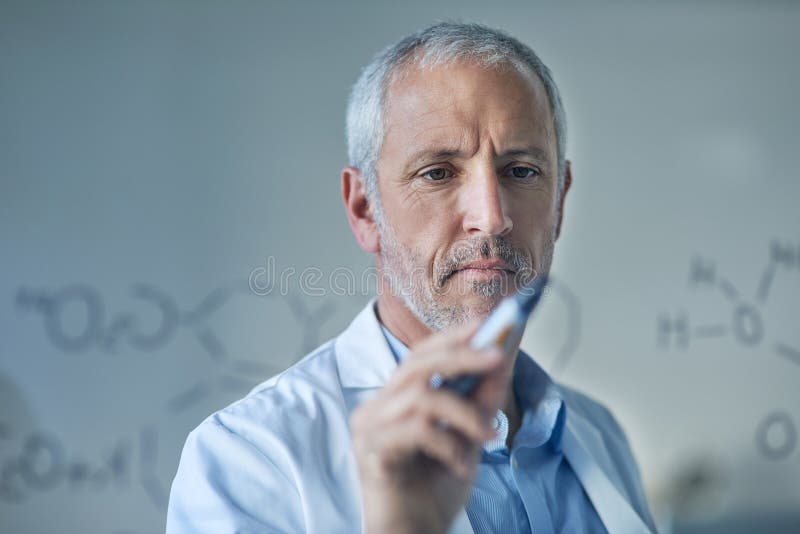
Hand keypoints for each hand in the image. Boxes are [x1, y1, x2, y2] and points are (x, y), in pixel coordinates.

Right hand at [349, 319, 514, 533]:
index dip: (452, 337)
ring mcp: (369, 429)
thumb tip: (502, 359)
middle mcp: (376, 408)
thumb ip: (480, 402)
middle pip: (416, 363)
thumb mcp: (468, 440)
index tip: (487, 324)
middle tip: (500, 355)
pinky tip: (460, 465)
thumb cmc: (434, 491)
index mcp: (395, 400)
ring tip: (489, 436)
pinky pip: (416, 431)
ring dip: (465, 413)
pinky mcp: (371, 452)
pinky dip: (448, 444)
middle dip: (463, 355)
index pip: (420, 355)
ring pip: (422, 396)